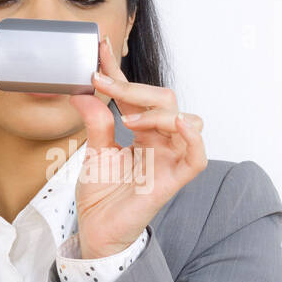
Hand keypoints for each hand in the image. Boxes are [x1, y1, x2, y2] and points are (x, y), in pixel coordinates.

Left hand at [67, 35, 206, 259]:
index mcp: (143, 132)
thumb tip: (84, 92)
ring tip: (127, 119)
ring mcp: (170, 159)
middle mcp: (161, 142)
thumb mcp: (94, 152)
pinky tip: (175, 124)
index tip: (100, 49)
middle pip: (166, 100)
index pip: (138, 94)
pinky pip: (197, 156)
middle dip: (137, 87)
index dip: (121, 70)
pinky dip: (192, 138)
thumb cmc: (101, 197)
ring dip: (158, 111)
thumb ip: (95, 122)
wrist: (98, 232)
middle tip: (105, 83)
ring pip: (187, 119)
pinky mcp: (175, 180)